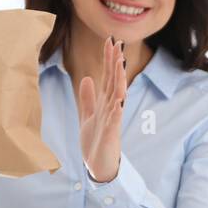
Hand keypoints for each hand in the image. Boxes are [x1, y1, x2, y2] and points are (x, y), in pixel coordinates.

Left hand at [77, 36, 126, 182]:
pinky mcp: (111, 135)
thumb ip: (88, 98)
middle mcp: (112, 109)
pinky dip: (117, 110)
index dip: (109, 59)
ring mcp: (112, 121)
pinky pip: (115, 120)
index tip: (109, 41)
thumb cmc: (96, 142)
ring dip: (119, 80)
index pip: (108, 77)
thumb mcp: (88, 116)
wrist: (98, 166)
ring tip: (120, 64)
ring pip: (117, 96)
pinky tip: (119, 99)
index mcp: (106, 103)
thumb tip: (86, 78)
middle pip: (114, 82)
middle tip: (117, 43)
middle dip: (115, 63)